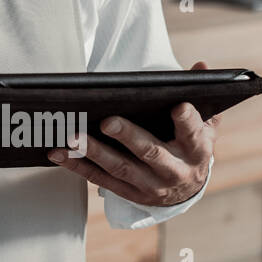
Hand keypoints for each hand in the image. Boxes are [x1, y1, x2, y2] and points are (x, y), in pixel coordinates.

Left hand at [46, 61, 219, 205]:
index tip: (178, 105)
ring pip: (120, 167)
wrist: (186, 190)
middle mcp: (174, 170)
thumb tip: (201, 67)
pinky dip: (78, 166)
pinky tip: (59, 153)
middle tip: (107, 121)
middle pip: (150, 152)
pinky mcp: (130, 194)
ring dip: (95, 152)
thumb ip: (200, 97)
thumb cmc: (189, 149)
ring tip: (73, 137)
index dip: (187, 121)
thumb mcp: (202, 126)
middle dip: (128, 136)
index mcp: (196, 151)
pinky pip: (100, 179)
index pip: (193, 134)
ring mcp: (151, 185)